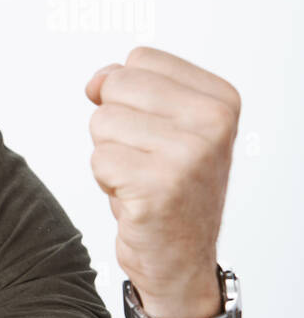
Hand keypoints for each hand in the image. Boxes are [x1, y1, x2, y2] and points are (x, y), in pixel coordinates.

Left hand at [85, 47, 239, 317]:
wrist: (179, 258)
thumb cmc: (166, 186)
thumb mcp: (161, 125)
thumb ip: (129, 87)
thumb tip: (96, 81)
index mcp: (221, 98)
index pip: (139, 59)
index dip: (128, 95)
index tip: (154, 131)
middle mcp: (214, 122)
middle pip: (115, 86)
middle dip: (113, 125)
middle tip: (142, 159)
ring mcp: (189, 155)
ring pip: (101, 123)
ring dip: (109, 156)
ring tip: (140, 180)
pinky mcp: (158, 187)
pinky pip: (98, 160)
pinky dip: (106, 182)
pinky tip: (135, 199)